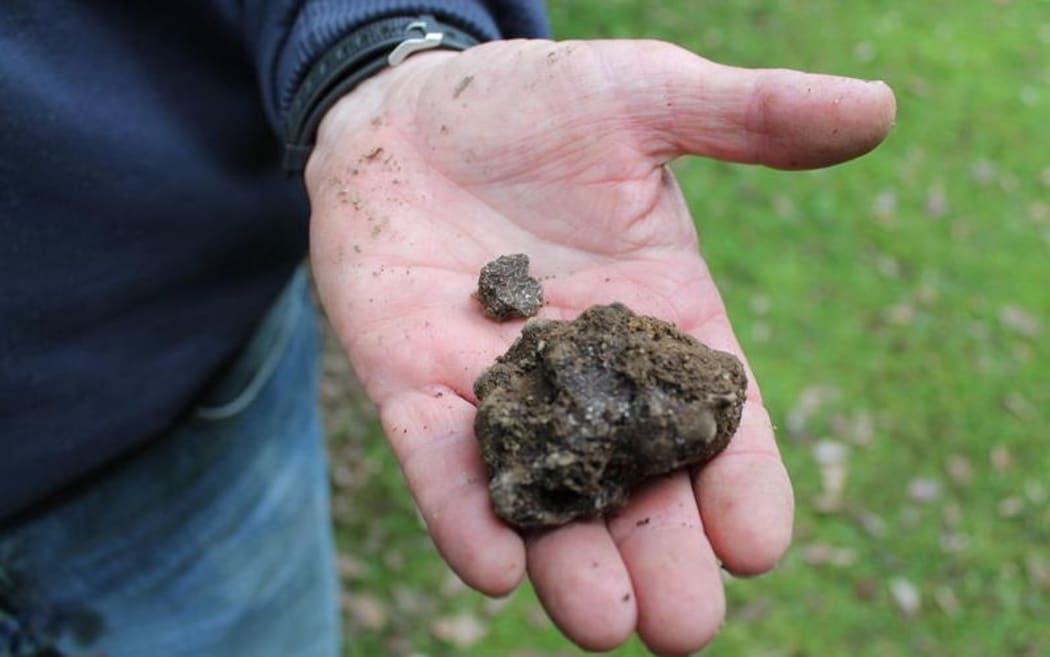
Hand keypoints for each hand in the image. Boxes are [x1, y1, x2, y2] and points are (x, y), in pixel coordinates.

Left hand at [307, 39, 894, 654]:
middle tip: (686, 626)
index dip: (744, 484)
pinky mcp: (412, 385)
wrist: (410, 108)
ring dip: (572, 563)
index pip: (717, 421)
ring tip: (604, 619)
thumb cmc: (535, 104)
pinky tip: (494, 565)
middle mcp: (588, 378)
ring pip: (545, 495)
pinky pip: (441, 462)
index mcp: (663, 322)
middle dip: (663, 557)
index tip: (760, 544)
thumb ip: (751, 116)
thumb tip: (880, 106)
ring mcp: (500, 391)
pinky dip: (466, 514)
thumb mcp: (649, 97)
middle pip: (638, 485)